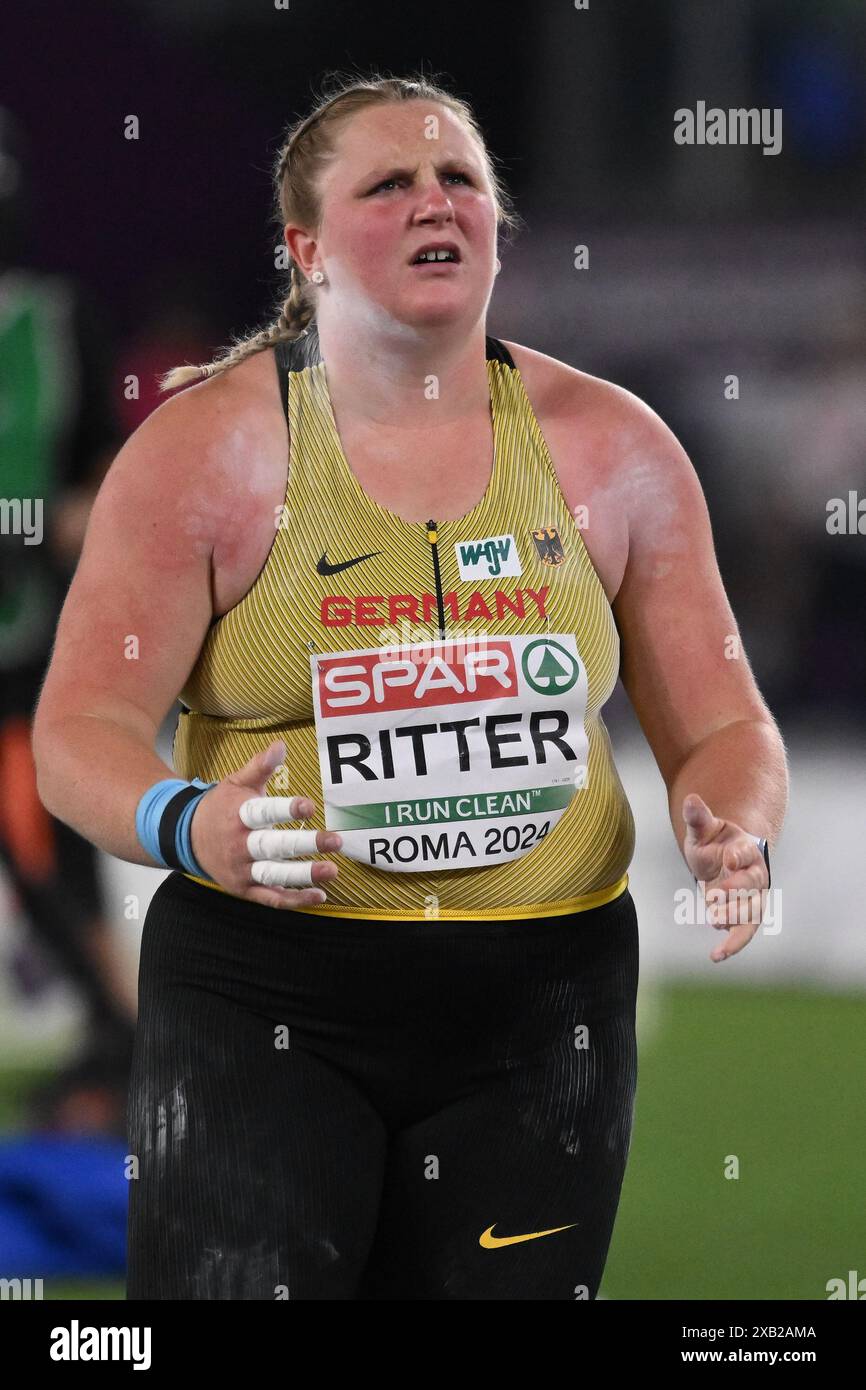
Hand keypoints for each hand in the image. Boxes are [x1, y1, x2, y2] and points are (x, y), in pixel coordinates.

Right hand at [189, 739, 340, 908]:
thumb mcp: (235, 783)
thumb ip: (259, 766)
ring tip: (332, 870)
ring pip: (274, 875)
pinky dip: (295, 899)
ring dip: (304, 875)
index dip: (286, 810)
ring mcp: (242, 870)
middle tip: (335, 840)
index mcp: (239, 815)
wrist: (186, 838)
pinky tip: (320, 895)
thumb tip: (281, 745)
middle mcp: (239, 844)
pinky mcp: (245, 889)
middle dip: (305, 844)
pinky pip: (271, 898)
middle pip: (273, 847)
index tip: (309, 806)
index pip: (263, 812)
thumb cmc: (220, 807)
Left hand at [681, 793, 768, 962]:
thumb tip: (690, 799)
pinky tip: (716, 956)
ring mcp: (752, 897)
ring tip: (714, 923)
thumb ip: (698, 817)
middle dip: (735, 891)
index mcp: (745, 849)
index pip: (745, 853)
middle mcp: (755, 874)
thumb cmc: (714, 841)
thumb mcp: (703, 829)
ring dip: (735, 920)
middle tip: (713, 896)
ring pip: (752, 912)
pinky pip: (742, 932)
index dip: (738, 856)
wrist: (725, 858)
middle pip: (752, 884)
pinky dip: (732, 944)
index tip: (727, 860)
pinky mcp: (744, 915)